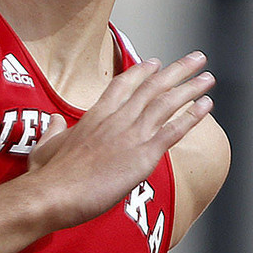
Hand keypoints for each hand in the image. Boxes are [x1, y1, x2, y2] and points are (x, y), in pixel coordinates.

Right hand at [26, 53, 212, 228]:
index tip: (156, 62)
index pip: (122, 85)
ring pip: (167, 103)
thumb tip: (55, 121)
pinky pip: (173, 130)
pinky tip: (206, 106)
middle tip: (195, 58)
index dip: (141, 71)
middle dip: (177, 70)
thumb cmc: (46, 176)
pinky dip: (192, 116)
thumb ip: (54, 131)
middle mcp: (116, 119)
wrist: (51, 193)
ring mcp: (131, 135)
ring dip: (191, 87)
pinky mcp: (143, 155)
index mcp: (94, 116)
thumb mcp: (45, 146)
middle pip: (152, 86)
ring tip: (208, 76)